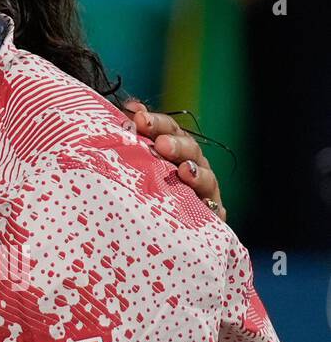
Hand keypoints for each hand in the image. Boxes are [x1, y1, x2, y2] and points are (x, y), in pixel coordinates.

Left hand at [122, 99, 225, 220]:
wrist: (152, 233)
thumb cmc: (138, 192)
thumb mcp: (130, 164)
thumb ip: (130, 137)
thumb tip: (129, 107)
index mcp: (171, 150)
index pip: (166, 130)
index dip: (155, 121)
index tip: (138, 117)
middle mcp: (190, 166)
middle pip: (188, 148)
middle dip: (174, 143)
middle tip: (160, 143)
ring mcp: (203, 191)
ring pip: (204, 176)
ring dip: (194, 171)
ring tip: (183, 169)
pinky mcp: (210, 217)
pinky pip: (212, 208)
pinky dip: (206, 202)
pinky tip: (197, 200)